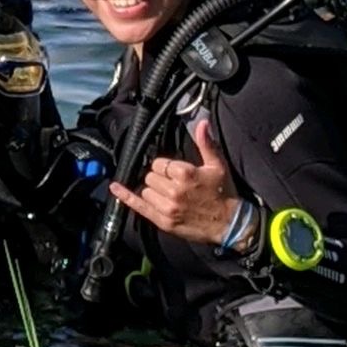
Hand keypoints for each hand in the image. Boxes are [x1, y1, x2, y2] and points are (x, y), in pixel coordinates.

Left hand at [111, 118, 243, 248]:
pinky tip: (115, 188)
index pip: (159, 163)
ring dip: (152, 190)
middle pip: (150, 176)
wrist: (231, 224)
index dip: (166, 167)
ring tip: (169, 194)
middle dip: (159, 178)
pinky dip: (125, 197)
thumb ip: (206, 144)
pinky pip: (138, 206)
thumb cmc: (224, 193)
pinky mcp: (163, 221)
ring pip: (145, 190)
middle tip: (173, 184)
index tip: (176, 172)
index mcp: (185, 174)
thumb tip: (202, 122)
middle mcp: (174, 190)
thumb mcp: (218, 166)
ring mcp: (167, 207)